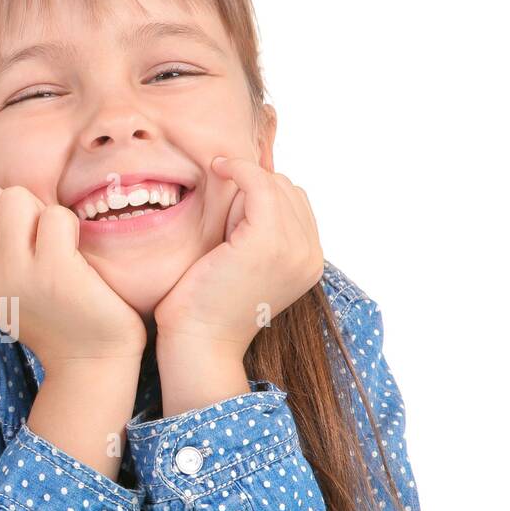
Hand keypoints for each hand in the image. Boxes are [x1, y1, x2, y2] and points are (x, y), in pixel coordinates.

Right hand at [0, 183, 145, 365]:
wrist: (88, 362)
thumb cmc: (54, 316)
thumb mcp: (6, 287)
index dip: (3, 210)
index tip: (24, 238)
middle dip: (21, 205)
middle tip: (43, 237)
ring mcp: (15, 274)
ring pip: (16, 197)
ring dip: (44, 212)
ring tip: (59, 244)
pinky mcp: (53, 272)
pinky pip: (56, 215)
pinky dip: (71, 226)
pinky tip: (77, 255)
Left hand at [155, 156, 323, 359]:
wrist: (198, 342)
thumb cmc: (207, 305)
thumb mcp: (245, 264)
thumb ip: (259, 231)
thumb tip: (250, 183)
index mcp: (310, 262)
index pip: (297, 203)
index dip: (262, 195)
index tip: (230, 202)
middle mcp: (310, 256)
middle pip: (288, 190)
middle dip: (253, 191)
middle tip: (220, 220)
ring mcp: (293, 249)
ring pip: (273, 185)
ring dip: (242, 187)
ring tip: (217, 214)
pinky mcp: (267, 242)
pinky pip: (259, 183)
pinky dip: (238, 168)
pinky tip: (217, 168)